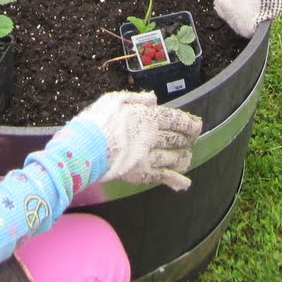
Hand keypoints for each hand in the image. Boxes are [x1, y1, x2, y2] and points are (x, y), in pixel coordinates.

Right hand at [74, 90, 202, 190]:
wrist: (84, 148)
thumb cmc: (96, 121)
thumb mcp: (114, 99)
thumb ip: (137, 98)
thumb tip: (154, 99)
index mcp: (147, 117)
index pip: (176, 119)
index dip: (189, 123)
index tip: (197, 125)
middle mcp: (152, 137)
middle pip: (177, 139)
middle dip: (187, 139)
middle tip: (191, 140)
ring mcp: (148, 156)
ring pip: (174, 158)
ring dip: (183, 157)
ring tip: (187, 157)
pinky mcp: (141, 174)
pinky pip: (163, 177)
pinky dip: (176, 180)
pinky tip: (185, 183)